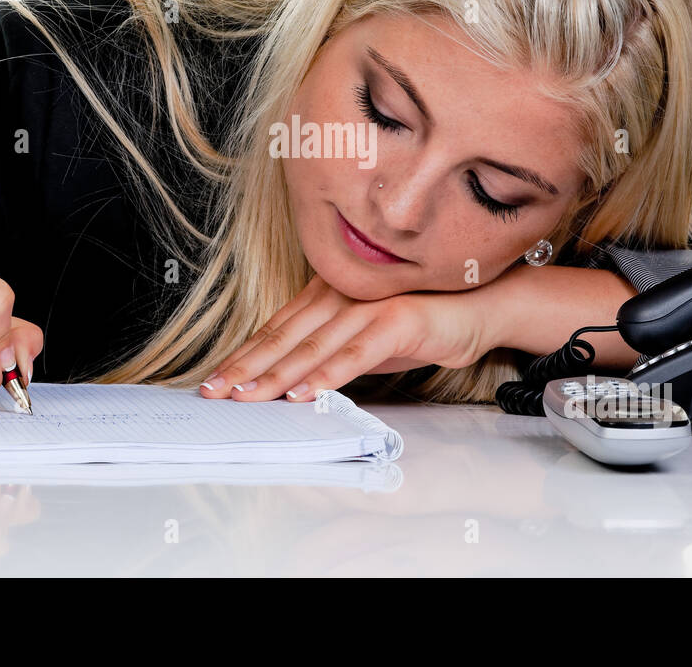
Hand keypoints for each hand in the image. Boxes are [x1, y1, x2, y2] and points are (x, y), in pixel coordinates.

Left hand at [198, 272, 498, 401]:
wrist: (477, 308)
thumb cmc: (418, 322)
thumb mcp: (362, 338)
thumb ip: (329, 350)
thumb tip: (290, 381)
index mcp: (327, 294)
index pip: (276, 327)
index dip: (243, 354)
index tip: (215, 378)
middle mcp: (340, 293)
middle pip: (283, 336)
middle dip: (245, 367)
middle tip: (213, 392)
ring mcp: (366, 304)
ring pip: (312, 346)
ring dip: (276, 375)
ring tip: (247, 398)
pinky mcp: (395, 319)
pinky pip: (355, 352)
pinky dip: (327, 374)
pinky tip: (304, 393)